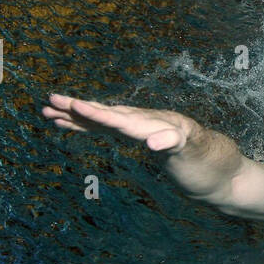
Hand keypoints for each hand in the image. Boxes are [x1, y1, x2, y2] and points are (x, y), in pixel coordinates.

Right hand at [42, 93, 195, 152]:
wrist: (216, 163)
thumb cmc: (204, 159)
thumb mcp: (190, 151)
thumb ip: (173, 142)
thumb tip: (153, 143)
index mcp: (151, 125)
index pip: (119, 119)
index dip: (96, 114)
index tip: (75, 105)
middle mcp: (140, 121)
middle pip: (103, 113)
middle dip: (76, 108)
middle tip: (50, 100)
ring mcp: (135, 127)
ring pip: (99, 118)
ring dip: (74, 115)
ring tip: (47, 110)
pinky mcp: (133, 135)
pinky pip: (103, 127)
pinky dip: (85, 124)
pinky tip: (66, 123)